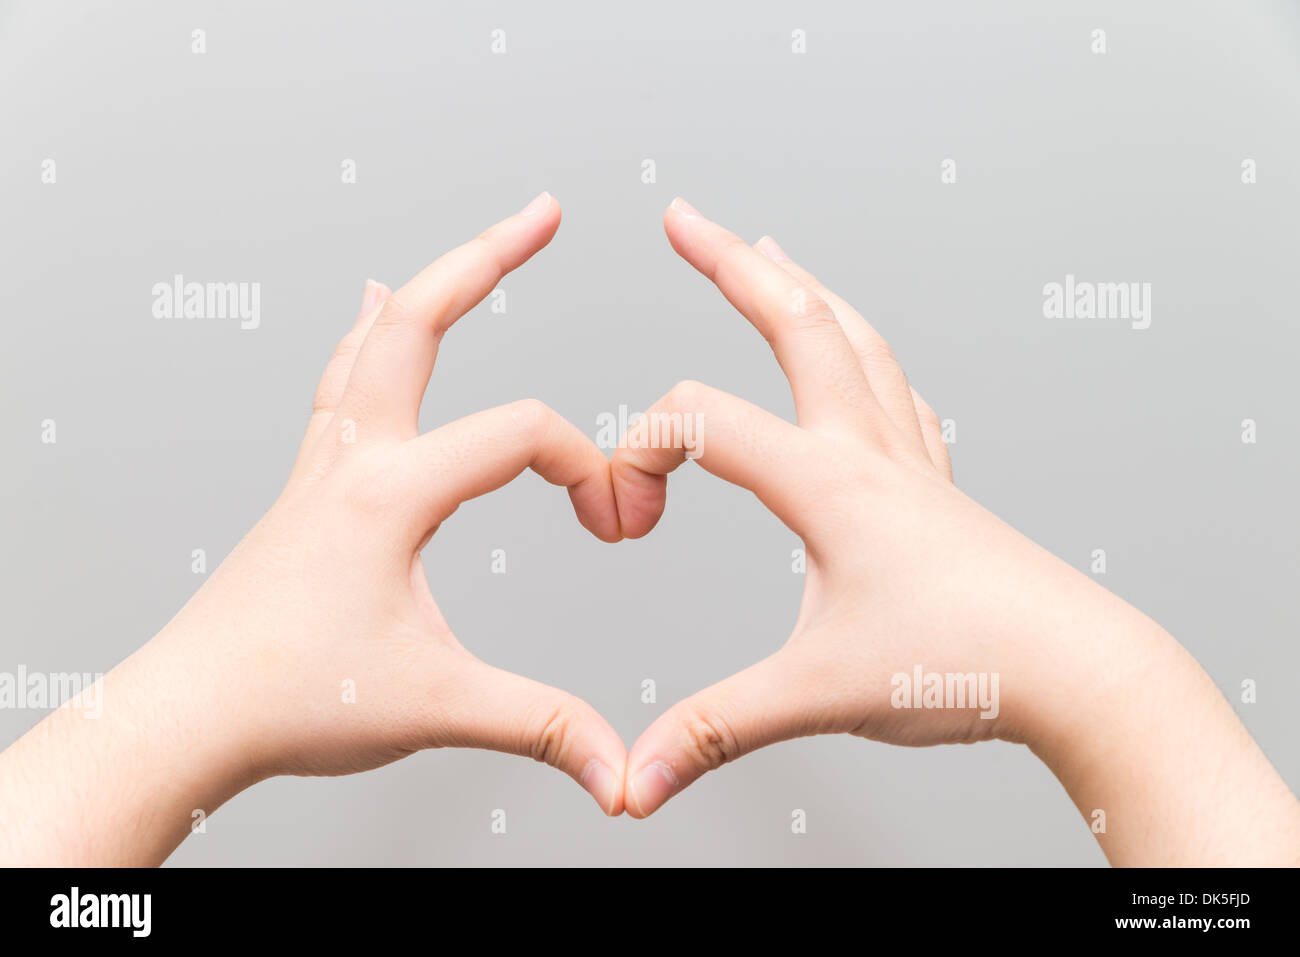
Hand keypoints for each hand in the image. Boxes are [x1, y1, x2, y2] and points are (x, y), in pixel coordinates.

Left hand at [0, 193, 627, 865]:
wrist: (189, 717)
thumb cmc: (289, 701)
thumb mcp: (436, 703)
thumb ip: (542, 726)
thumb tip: (621, 772)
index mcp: (391, 492)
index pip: (519, 435)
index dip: (588, 470)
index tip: (613, 528)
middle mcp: (352, 459)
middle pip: (421, 321)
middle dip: (488, 257)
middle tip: (542, 213)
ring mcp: (322, 468)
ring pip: (373, 345)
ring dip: (428, 291)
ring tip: (470, 250)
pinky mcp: (309, 491)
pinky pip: (340, 387)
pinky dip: (368, 343)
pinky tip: (366, 327)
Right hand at [611, 198, 1299, 864]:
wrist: (1078, 673)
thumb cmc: (966, 666)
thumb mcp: (817, 695)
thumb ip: (715, 728)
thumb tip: (639, 777)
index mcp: (829, 485)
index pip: (705, 423)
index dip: (639, 455)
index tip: (626, 520)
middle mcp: (871, 453)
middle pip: (797, 323)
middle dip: (730, 263)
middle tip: (685, 218)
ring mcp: (911, 463)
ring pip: (855, 343)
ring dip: (804, 290)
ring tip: (769, 253)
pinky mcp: (936, 490)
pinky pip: (898, 395)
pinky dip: (864, 358)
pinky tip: (863, 365)